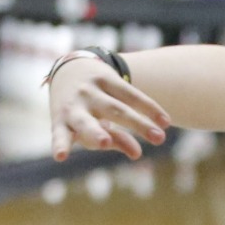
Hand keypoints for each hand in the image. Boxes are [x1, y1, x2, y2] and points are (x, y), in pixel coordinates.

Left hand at [47, 55, 170, 160]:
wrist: (71, 68)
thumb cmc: (81, 110)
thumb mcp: (88, 128)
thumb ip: (112, 142)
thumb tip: (137, 154)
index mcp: (62, 121)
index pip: (60, 135)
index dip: (61, 145)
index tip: (60, 156)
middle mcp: (73, 106)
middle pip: (87, 122)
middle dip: (95, 133)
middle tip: (104, 143)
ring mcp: (90, 90)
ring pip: (116, 109)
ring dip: (139, 124)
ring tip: (159, 138)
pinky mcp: (106, 78)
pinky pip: (131, 95)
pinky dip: (149, 108)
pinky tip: (165, 121)